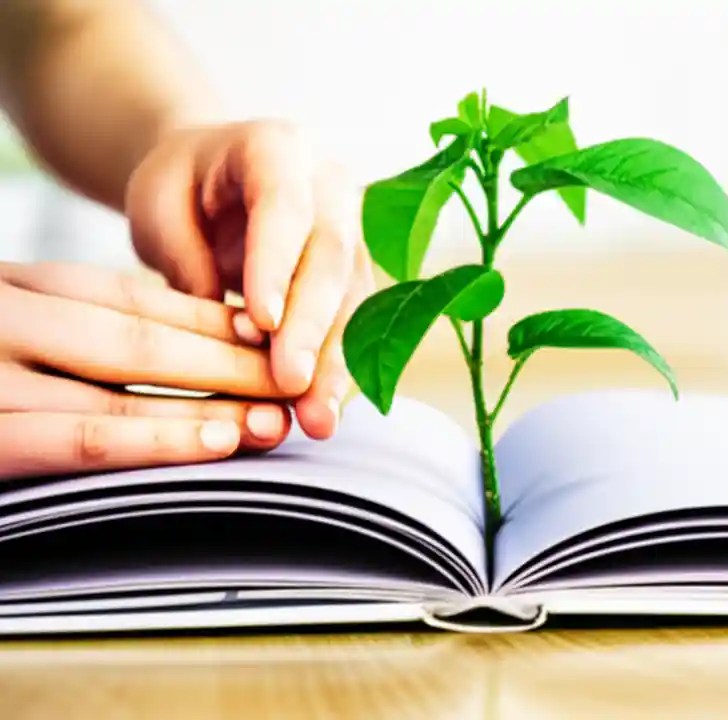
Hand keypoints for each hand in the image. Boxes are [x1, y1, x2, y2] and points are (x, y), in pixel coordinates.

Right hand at [0, 262, 292, 480]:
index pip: (126, 298)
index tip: (274, 338)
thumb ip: (64, 334)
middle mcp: (0, 321)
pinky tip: (217, 443)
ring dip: (209, 408)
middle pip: (136, 339)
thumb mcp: (10, 333)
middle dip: (227, 364)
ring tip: (276, 421)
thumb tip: (184, 354)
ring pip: (120, 393)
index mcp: (9, 288)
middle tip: (296, 383)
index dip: (208, 322)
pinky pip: (80, 441)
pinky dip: (156, 441)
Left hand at [124, 121, 372, 437]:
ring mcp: (356, 228)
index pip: (284, 207)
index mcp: (277, 147)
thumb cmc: (179, 188)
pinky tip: (328, 410)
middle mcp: (332, 184)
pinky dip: (343, 370)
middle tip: (290, 384)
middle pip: (332, 257)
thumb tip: (234, 335)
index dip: (277, 266)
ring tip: (318, 418)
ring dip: (339, 362)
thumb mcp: (158, 207)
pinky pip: (361, 322)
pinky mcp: (361, 271)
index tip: (261, 324)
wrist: (214, 175)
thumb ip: (188, 259)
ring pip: (357, 297)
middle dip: (314, 327)